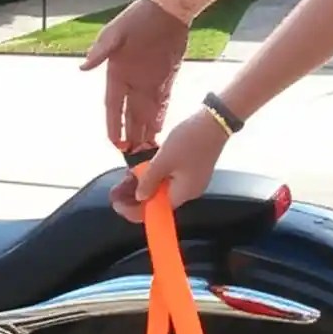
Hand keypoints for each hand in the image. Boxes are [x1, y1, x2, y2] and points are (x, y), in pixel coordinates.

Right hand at [80, 0, 189, 151]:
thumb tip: (83, 67)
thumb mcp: (115, 33)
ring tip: (146, 150)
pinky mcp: (166, 78)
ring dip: (145, 131)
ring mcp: (149, 81)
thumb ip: (101, 51)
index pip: (113, 106)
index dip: (113, 125)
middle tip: (132, 156)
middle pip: (129, 115)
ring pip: (146, 113)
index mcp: (117, 74)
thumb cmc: (137, 19)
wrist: (167, 11)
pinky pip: (162, 103)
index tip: (114, 143)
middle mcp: (131, 82)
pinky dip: (160, 116)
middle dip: (130, 135)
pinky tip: (158, 131)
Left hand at [110, 108, 230, 222]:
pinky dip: (155, 176)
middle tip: (118, 188)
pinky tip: (143, 168)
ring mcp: (191, 181)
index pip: (153, 213)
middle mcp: (188, 192)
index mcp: (181, 194)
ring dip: (144, 184)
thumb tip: (140, 197)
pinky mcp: (192, 171)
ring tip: (127, 176)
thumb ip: (149, 181)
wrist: (216, 121)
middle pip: (157, 202)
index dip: (132, 210)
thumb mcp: (163, 160)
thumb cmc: (189, 140)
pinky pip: (169, 180)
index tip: (117, 202)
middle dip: (135, 196)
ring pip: (162, 190)